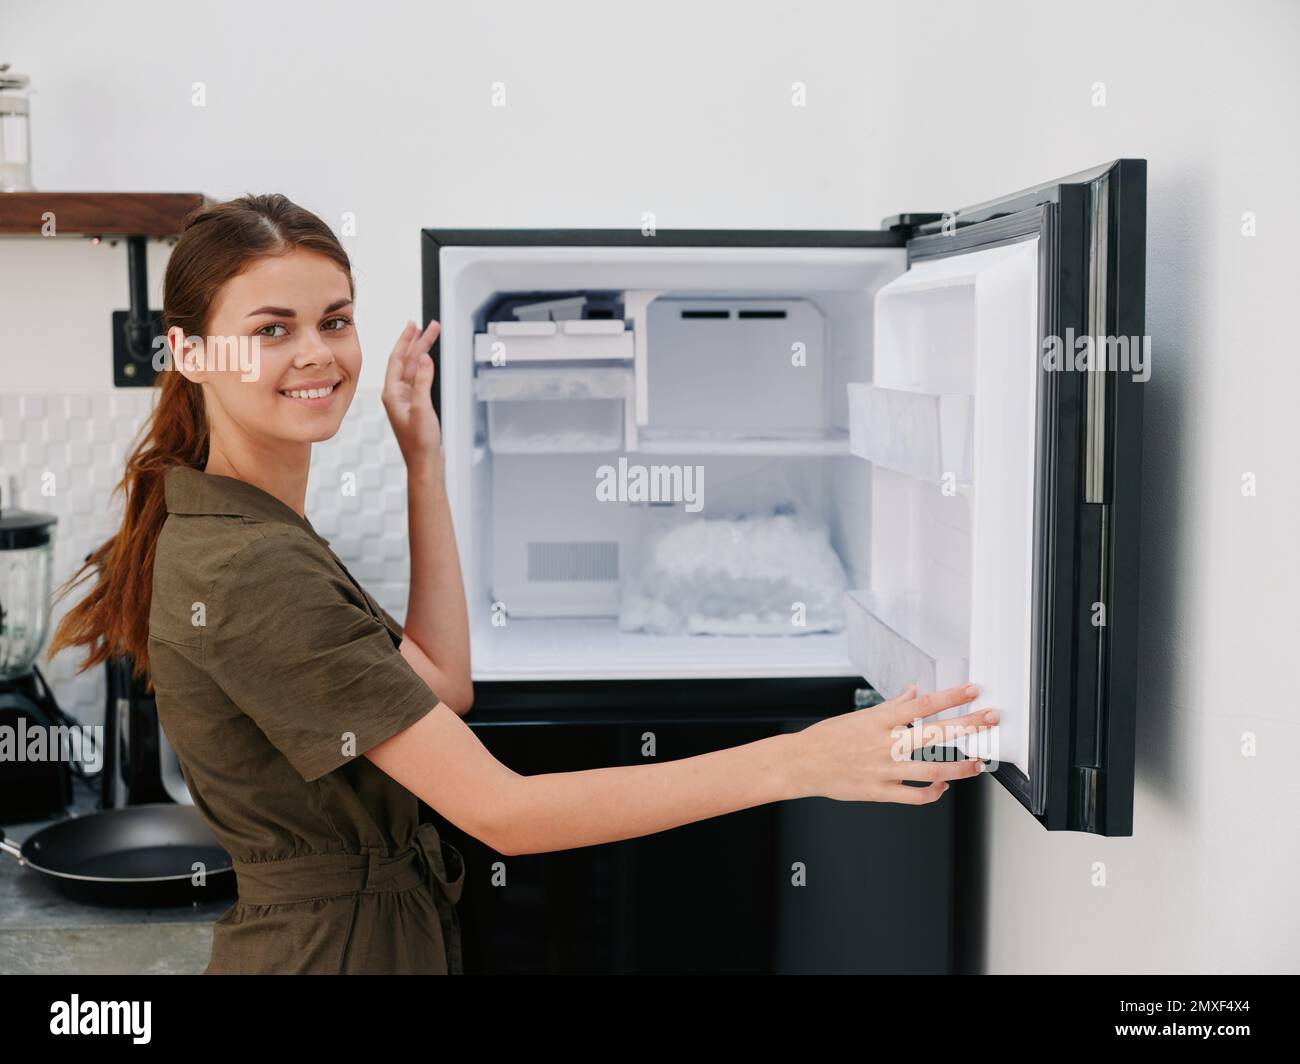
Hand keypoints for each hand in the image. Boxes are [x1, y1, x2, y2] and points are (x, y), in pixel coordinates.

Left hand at [382, 319, 441, 463]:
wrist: (424, 463)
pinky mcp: (414, 405)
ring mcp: (405, 399)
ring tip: (431, 336)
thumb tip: (424, 359)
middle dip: (417, 342)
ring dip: (422, 352)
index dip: (405, 340)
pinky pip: (417, 378)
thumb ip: (422, 382)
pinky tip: (428, 360)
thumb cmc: (420, 442)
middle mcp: (396, 394)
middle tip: (430, 326)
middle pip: (406, 360)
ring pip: (413, 368)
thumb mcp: (422, 409)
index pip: (397, 359)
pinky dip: (424, 366)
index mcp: (392, 393)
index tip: (413, 325)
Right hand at [789, 683, 998, 802]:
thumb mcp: (860, 715)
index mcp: (880, 720)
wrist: (802, 763)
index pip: (923, 704)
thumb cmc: (829, 738)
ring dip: (961, 767)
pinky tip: (943, 787)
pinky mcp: (880, 792)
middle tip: (990, 720)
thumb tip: (914, 692)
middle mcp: (885, 744)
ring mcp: (884, 770)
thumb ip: (892, 706)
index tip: (973, 691)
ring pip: (933, 770)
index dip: (951, 697)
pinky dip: (934, 793)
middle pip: (936, 735)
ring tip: (979, 763)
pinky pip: (915, 797)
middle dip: (968, 726)